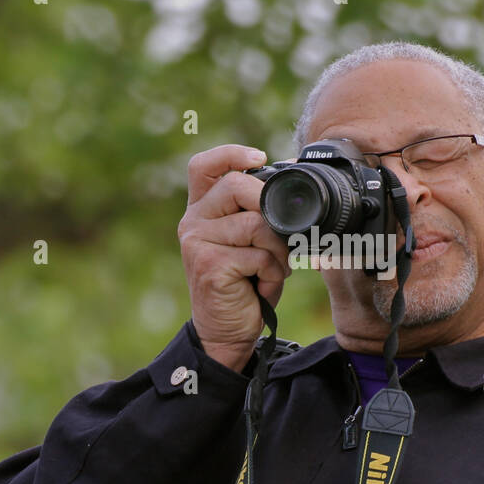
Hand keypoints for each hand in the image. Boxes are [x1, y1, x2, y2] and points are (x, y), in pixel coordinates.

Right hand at [177, 145, 291, 373]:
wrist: (227, 330)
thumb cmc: (245, 283)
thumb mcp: (251, 240)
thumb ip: (258, 211)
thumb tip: (289, 178)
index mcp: (202, 209)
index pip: (204, 166)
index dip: (231, 153)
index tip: (260, 156)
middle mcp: (193, 221)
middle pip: (237, 185)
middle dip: (270, 208)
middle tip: (279, 236)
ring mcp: (197, 242)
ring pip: (256, 223)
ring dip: (278, 249)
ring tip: (273, 268)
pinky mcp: (209, 265)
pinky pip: (258, 254)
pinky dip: (273, 271)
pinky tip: (263, 284)